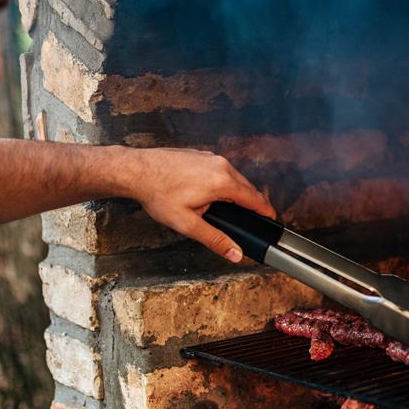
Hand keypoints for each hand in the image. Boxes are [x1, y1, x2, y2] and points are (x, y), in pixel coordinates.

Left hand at [122, 148, 274, 262]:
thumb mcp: (188, 224)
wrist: (136, 170)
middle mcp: (221, 165)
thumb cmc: (159, 194)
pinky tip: (211, 193)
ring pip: (233, 177)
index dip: (265, 211)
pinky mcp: (201, 154)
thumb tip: (235, 253)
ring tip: (230, 209)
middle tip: (252, 218)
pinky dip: (222, 182)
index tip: (272, 218)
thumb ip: (215, 239)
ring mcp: (211, 157)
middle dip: (251, 203)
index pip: (254, 199)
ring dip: (235, 192)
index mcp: (223, 182)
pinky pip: (220, 169)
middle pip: (246, 187)